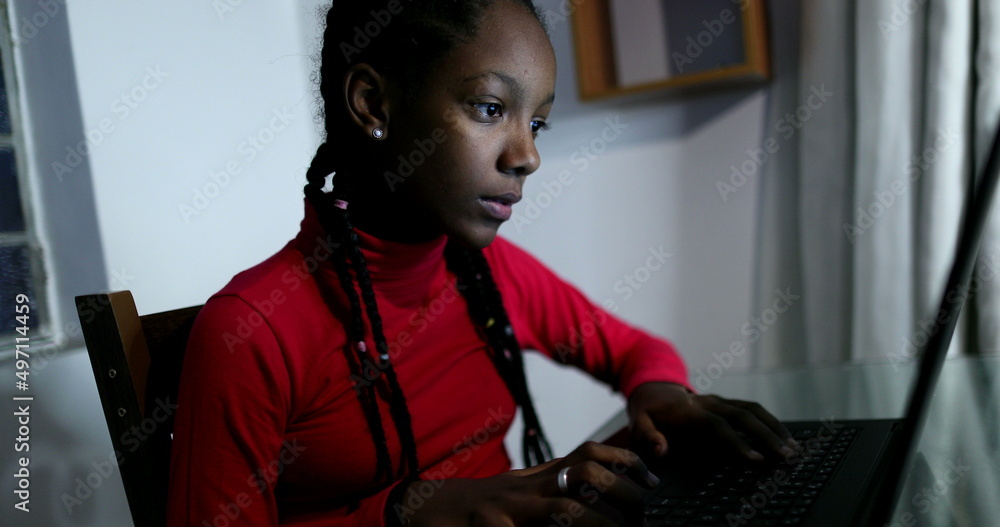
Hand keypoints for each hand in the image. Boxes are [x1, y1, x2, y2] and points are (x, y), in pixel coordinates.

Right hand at [394, 442, 659, 526]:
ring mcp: (507, 508)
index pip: (589, 454)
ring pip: (564, 509)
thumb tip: (597, 491)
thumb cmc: (477, 508)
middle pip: (586, 474)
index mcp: (538, 478)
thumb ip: (554, 490)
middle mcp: (527, 486)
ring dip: (598, 525)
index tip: (652, 479)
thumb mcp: (520, 493)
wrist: (420, 508)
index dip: (625, 462)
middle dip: (623, 491)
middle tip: (644, 511)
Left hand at [627, 382, 796, 461]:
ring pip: (752, 409)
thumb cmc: (646, 409)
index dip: (737, 442)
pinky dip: (770, 422)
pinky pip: (752, 409)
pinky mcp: (725, 402)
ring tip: (794, 448)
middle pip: (743, 415)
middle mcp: (708, 402)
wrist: (652, 385)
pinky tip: (784, 437)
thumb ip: (646, 435)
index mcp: (689, 410)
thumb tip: (662, 450)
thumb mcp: (637, 420)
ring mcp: (719, 400)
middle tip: (786, 456)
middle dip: (767, 435)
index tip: (756, 459)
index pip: (717, 426)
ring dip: (775, 427)